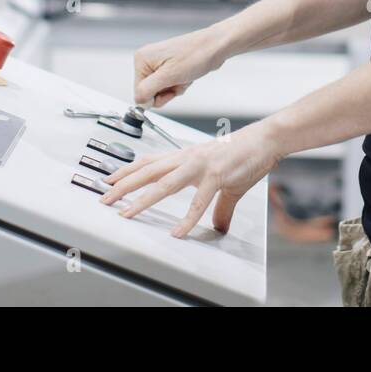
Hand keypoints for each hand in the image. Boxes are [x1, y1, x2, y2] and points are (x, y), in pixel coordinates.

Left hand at [99, 122, 282, 236]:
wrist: (265, 139)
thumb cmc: (244, 154)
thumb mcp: (225, 181)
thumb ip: (218, 205)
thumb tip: (217, 225)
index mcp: (186, 156)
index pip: (150, 162)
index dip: (128, 170)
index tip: (111, 178)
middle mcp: (188, 158)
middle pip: (148, 171)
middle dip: (124, 184)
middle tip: (105, 197)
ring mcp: (200, 166)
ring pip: (164, 183)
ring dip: (142, 198)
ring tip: (127, 212)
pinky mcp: (217, 176)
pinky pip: (198, 201)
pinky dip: (187, 218)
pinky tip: (178, 232)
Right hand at [133, 27, 228, 106]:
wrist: (215, 47)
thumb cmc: (196, 55)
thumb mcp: (168, 76)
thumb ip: (148, 90)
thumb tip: (138, 102)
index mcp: (142, 59)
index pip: (138, 91)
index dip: (155, 96)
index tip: (168, 89)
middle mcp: (148, 59)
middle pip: (150, 91)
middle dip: (166, 91)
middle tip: (178, 81)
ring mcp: (159, 63)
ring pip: (161, 90)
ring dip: (175, 88)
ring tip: (184, 76)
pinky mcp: (169, 66)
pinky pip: (170, 85)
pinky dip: (179, 85)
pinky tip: (187, 76)